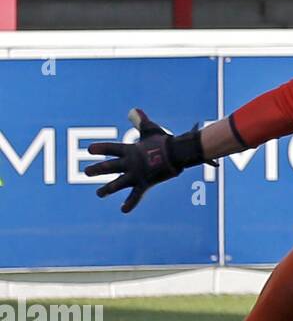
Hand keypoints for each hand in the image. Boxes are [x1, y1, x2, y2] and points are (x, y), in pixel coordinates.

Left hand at [86, 108, 203, 212]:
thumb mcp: (150, 130)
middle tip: (86, 172)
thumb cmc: (164, 140)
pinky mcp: (145, 184)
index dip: (100, 149)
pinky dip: (130, 203)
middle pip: (109, 167)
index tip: (89, 150)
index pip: (111, 149)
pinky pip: (136, 196)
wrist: (177, 153)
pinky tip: (122, 210)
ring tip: (99, 194)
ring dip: (107, 189)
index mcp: (130, 150)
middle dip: (96, 170)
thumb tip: (132, 110)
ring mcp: (136, 175)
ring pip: (117, 184)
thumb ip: (140, 122)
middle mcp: (129, 163)